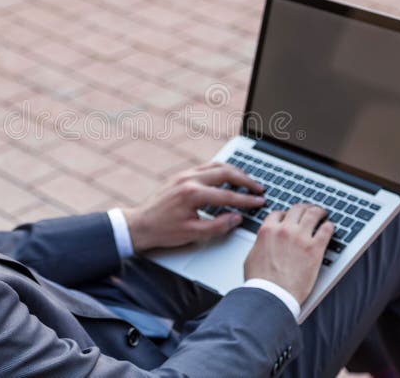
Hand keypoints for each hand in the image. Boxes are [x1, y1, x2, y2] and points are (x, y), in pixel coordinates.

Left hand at [122, 162, 265, 253]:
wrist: (139, 225)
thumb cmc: (163, 231)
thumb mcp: (193, 233)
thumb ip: (218, 226)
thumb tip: (237, 218)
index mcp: (193, 194)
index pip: (228, 195)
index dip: (247, 200)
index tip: (260, 201)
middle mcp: (189, 179)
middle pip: (225, 173)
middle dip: (245, 180)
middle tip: (259, 188)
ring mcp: (184, 175)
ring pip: (216, 165)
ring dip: (234, 171)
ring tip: (247, 180)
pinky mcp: (180, 175)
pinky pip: (206, 167)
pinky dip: (220, 169)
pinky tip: (228, 176)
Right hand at [244, 203, 333, 304]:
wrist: (272, 295)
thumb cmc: (261, 282)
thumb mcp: (252, 257)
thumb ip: (260, 244)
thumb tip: (263, 243)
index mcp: (267, 231)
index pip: (278, 213)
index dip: (285, 214)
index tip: (290, 217)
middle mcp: (284, 230)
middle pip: (297, 209)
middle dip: (304, 208)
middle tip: (309, 210)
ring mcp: (300, 237)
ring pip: (313, 213)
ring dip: (319, 211)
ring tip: (322, 214)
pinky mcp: (315, 248)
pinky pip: (326, 229)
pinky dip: (329, 226)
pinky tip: (329, 227)